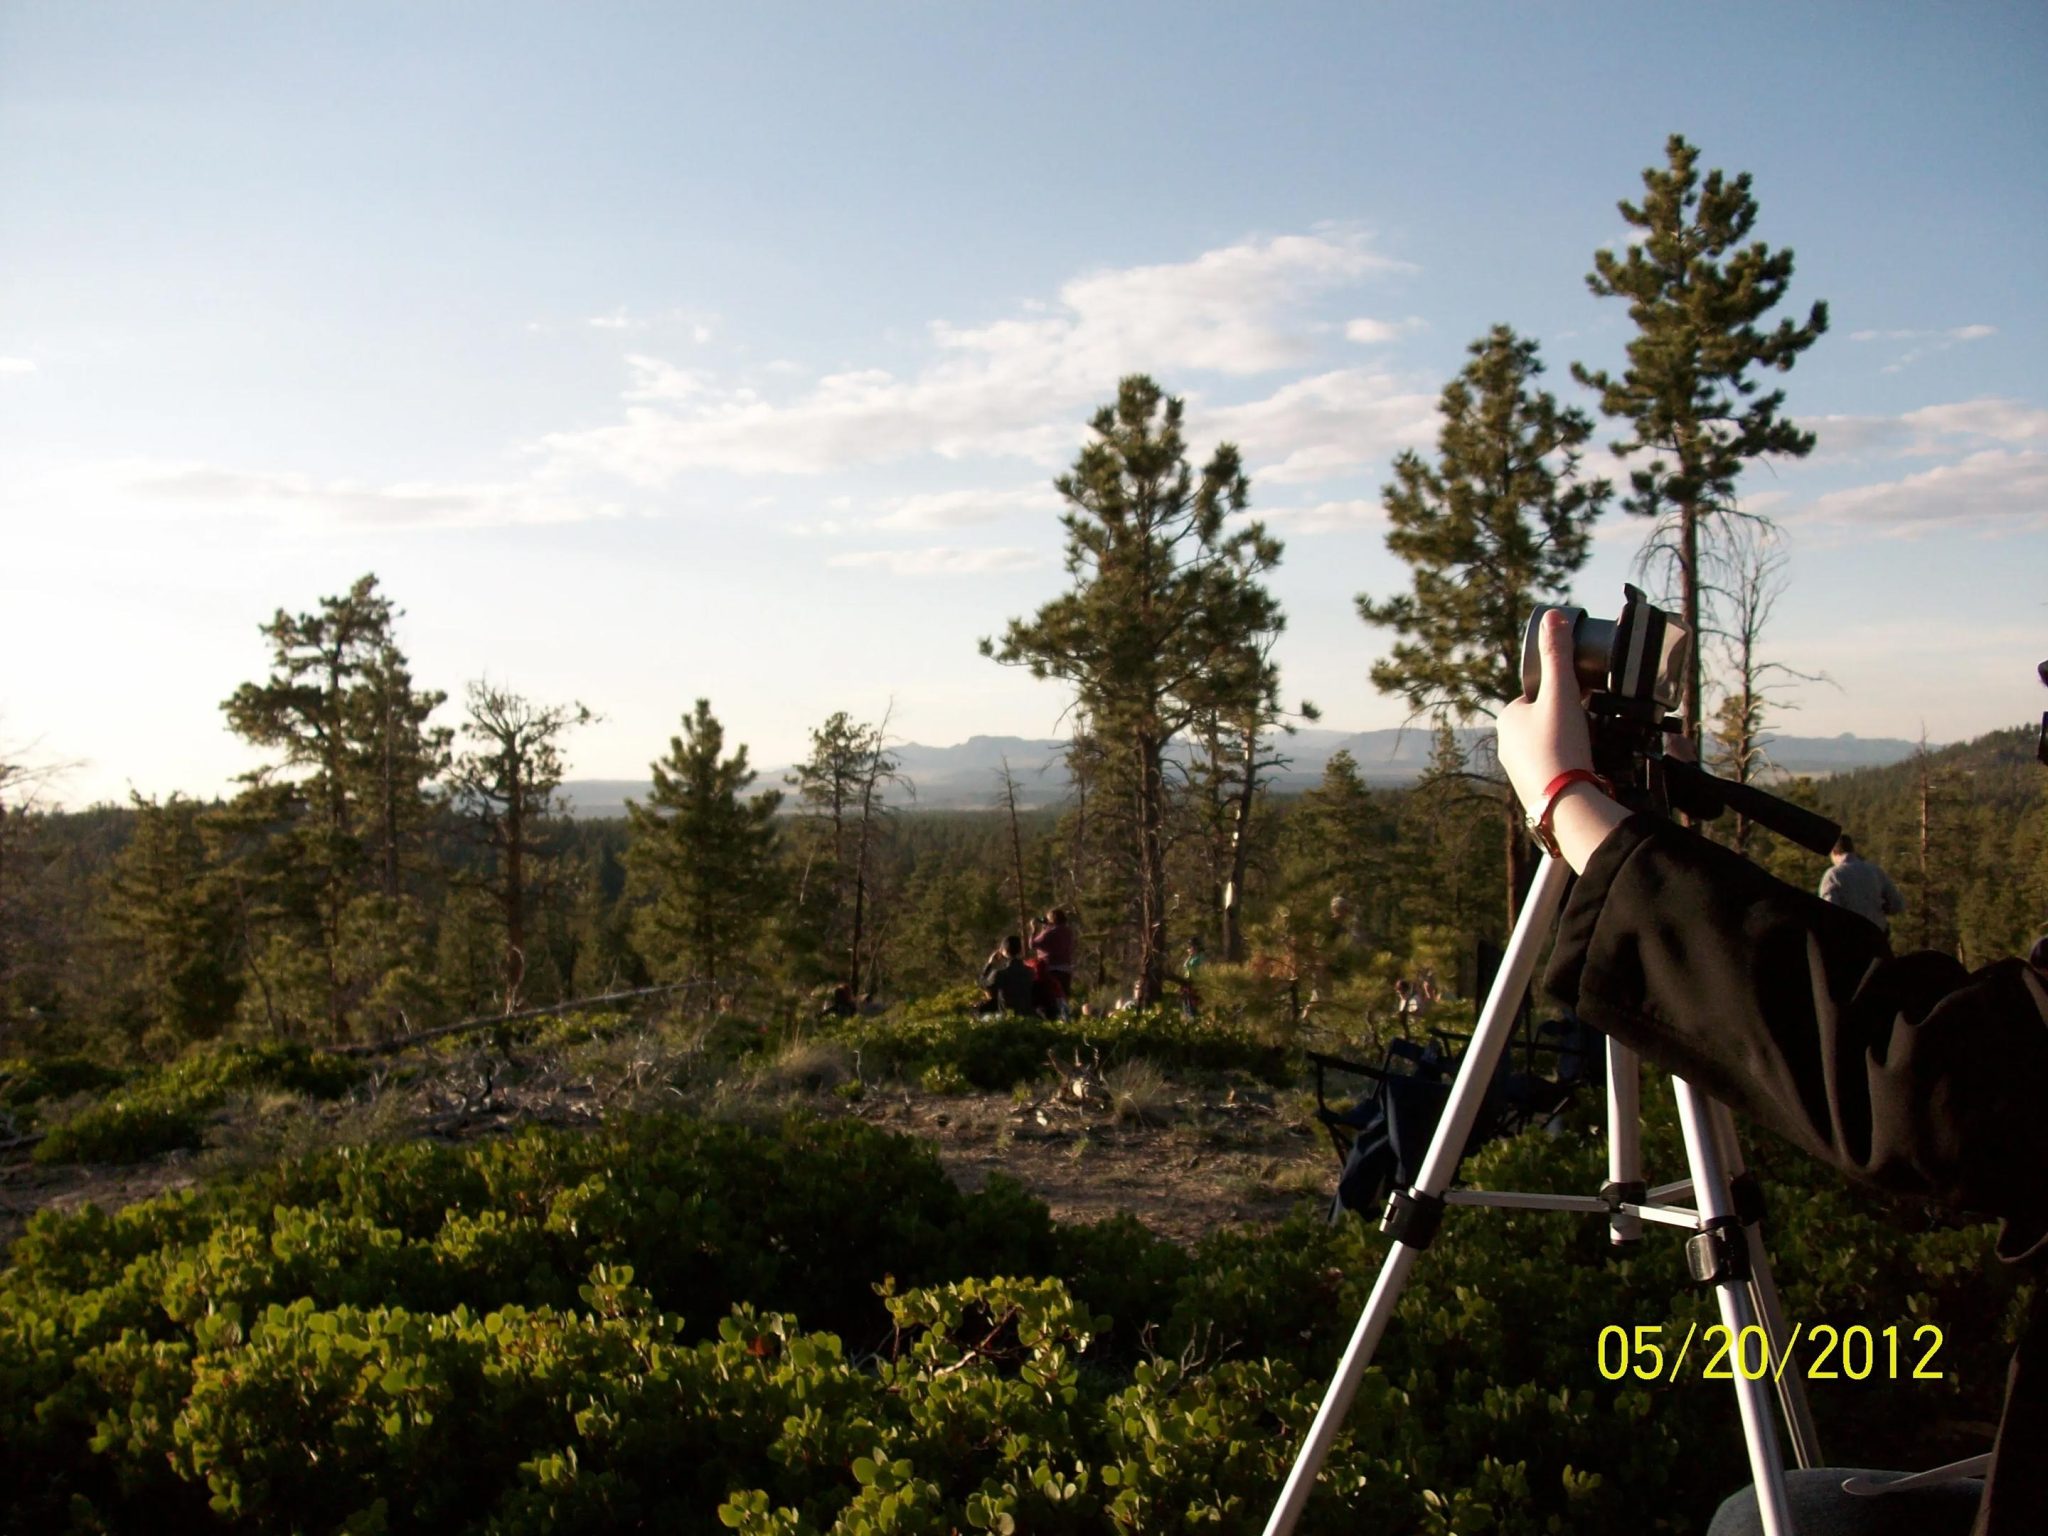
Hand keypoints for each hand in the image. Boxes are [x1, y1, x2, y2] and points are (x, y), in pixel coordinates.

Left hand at [1498, 608, 1628, 872]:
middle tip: (1585, 729)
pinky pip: (1553, 768)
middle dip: (1566, 722)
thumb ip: (1558, 654)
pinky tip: (1581, 769)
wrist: (1564, 802)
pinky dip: (1567, 765)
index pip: (1536, 695)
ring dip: (1568, 744)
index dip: (1561, 696)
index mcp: (1507, 718)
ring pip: (1549, 745)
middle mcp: (1505, 744)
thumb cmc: (1560, 744)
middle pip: (1544, 720)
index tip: (1579, 704)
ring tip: (1585, 750)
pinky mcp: (1532, 790)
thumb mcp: (1561, 693)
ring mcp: (1516, 770)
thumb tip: (1552, 616)